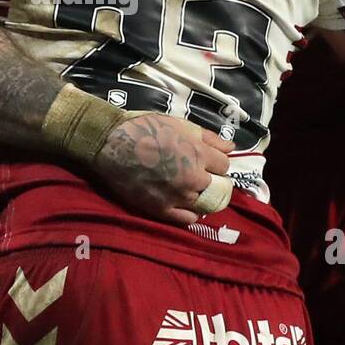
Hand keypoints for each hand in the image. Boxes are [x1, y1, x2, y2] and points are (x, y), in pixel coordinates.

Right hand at [93, 113, 233, 226]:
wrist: (112, 144)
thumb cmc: (145, 128)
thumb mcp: (180, 124)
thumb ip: (208, 137)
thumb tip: (232, 147)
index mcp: (199, 154)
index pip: (225, 165)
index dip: (217, 161)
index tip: (208, 160)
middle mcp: (193, 178)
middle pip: (219, 187)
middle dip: (213, 180)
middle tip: (201, 174)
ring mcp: (178, 196)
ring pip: (206, 205)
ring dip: (203, 197)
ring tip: (192, 189)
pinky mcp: (162, 210)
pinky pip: (187, 219)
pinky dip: (190, 213)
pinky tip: (185, 204)